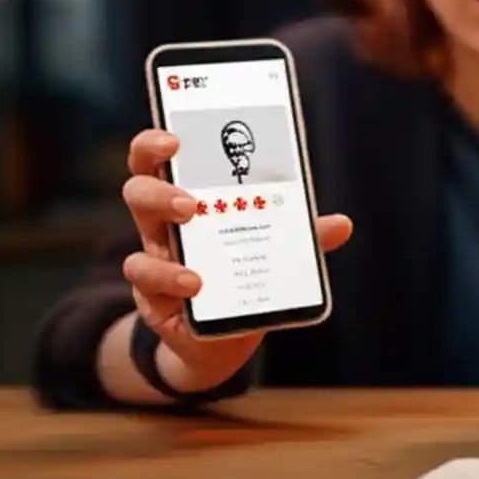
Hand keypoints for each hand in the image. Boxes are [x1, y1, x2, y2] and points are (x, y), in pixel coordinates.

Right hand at [121, 129, 352, 392]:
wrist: (220, 341)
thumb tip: (342, 224)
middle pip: (138, 189)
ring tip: (193, 225)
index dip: (155, 144)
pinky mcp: (153, 298)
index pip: (159, 162)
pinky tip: (195, 283)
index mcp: (189, 201)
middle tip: (190, 198)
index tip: (175, 138)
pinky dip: (169, 278)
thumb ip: (303, 237)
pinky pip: (145, 281)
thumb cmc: (242, 277)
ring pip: (136, 237)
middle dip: (157, 185)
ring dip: (163, 228)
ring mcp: (155, 261)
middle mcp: (164, 227)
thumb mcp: (273, 252)